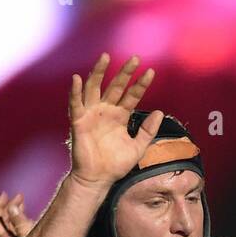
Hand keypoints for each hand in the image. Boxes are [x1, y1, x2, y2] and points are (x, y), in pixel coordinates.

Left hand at [0, 192, 34, 236]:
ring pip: (11, 225)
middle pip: (2, 220)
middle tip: (18, 197)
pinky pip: (19, 231)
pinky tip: (29, 216)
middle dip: (8, 206)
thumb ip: (19, 222)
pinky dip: (22, 221)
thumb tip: (12, 207)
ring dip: (16, 211)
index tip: (5, 195)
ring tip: (23, 202)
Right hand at [68, 53, 163, 190]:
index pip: (132, 95)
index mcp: (120, 116)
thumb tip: (160, 112)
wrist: (98, 179)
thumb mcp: (137, 148)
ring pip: (95, 87)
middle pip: (115, 86)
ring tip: (106, 56)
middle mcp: (106, 110)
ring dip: (99, 72)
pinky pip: (76, 104)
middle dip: (124, 73)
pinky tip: (77, 78)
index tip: (151, 72)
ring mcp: (92, 114)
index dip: (140, 84)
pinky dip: (75, 91)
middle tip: (135, 59)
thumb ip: (148, 131)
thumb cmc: (116, 165)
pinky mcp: (79, 122)